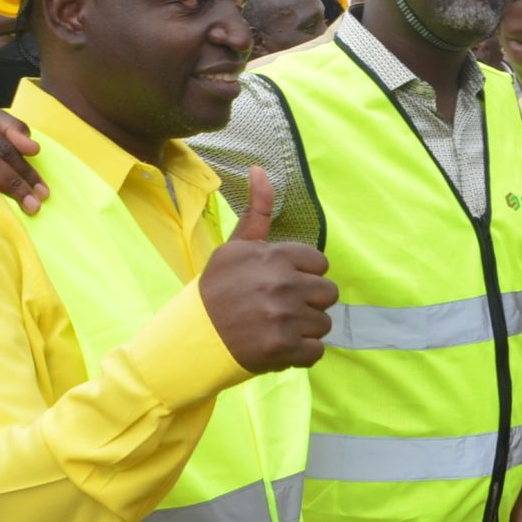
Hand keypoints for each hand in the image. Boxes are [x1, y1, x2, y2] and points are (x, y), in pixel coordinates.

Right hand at [197, 168, 335, 371]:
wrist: (194, 337)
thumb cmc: (217, 290)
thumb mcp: (236, 246)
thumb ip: (258, 211)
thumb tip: (260, 168)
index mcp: (275, 257)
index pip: (320, 264)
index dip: (304, 276)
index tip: (283, 284)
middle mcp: (283, 284)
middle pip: (328, 294)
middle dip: (308, 302)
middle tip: (281, 308)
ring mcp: (285, 317)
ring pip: (323, 323)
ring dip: (304, 329)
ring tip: (277, 327)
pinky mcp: (284, 348)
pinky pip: (316, 351)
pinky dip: (301, 353)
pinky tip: (279, 346)